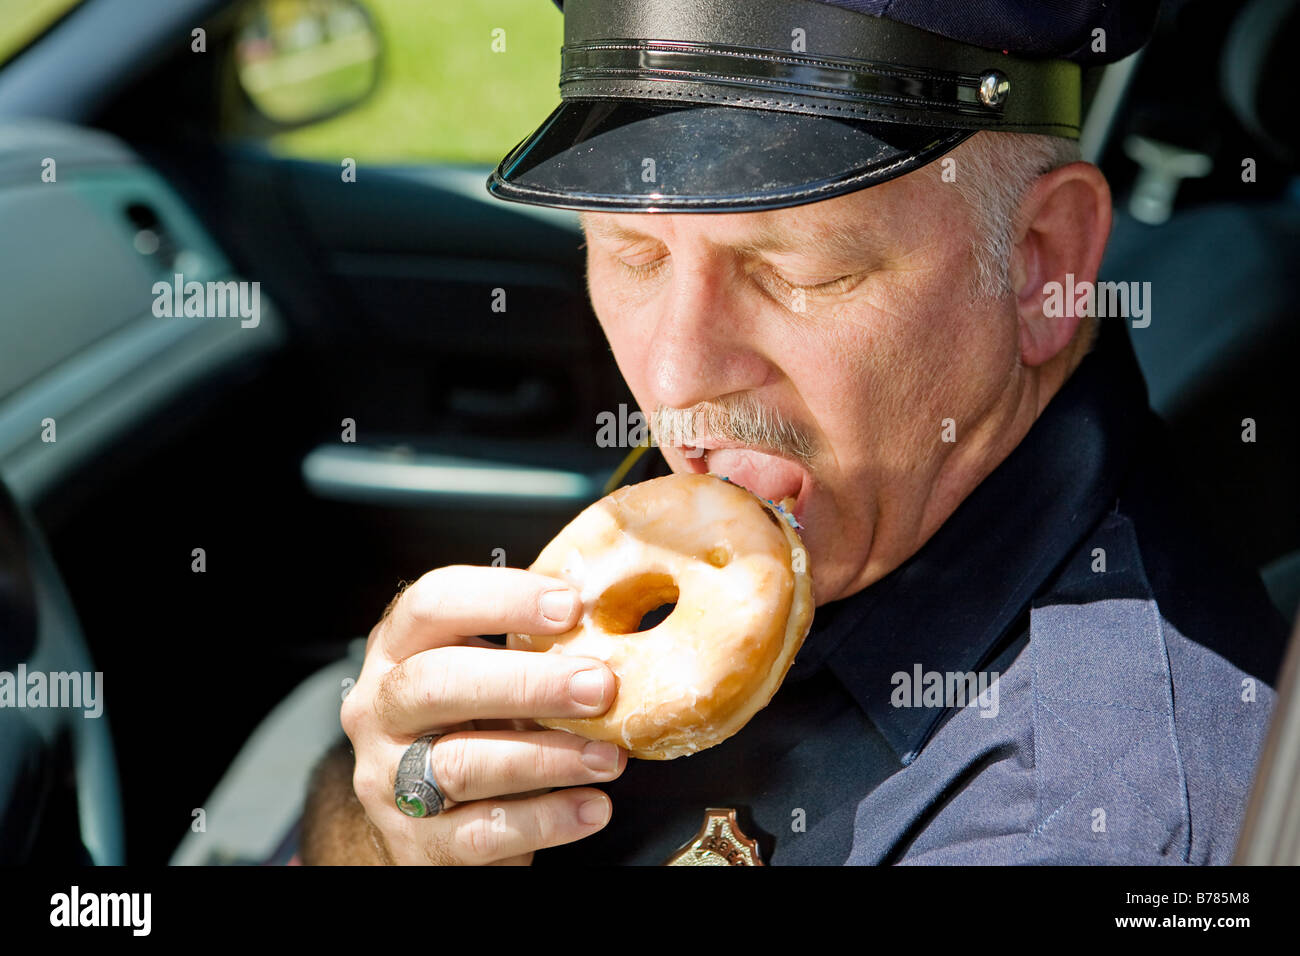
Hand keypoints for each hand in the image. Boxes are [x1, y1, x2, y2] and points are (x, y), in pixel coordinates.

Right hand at [340, 565, 624, 864]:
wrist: (426, 826)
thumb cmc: (469, 727)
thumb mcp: (486, 676)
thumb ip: (528, 650)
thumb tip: (608, 623)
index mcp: (397, 650)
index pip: (431, 605)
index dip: (501, 599)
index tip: (571, 606)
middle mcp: (379, 710)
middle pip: (437, 682)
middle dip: (527, 682)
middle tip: (599, 686)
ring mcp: (389, 781)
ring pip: (462, 764)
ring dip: (547, 757)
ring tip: (608, 756)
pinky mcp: (419, 846)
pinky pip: (484, 833)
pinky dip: (547, 819)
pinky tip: (591, 806)